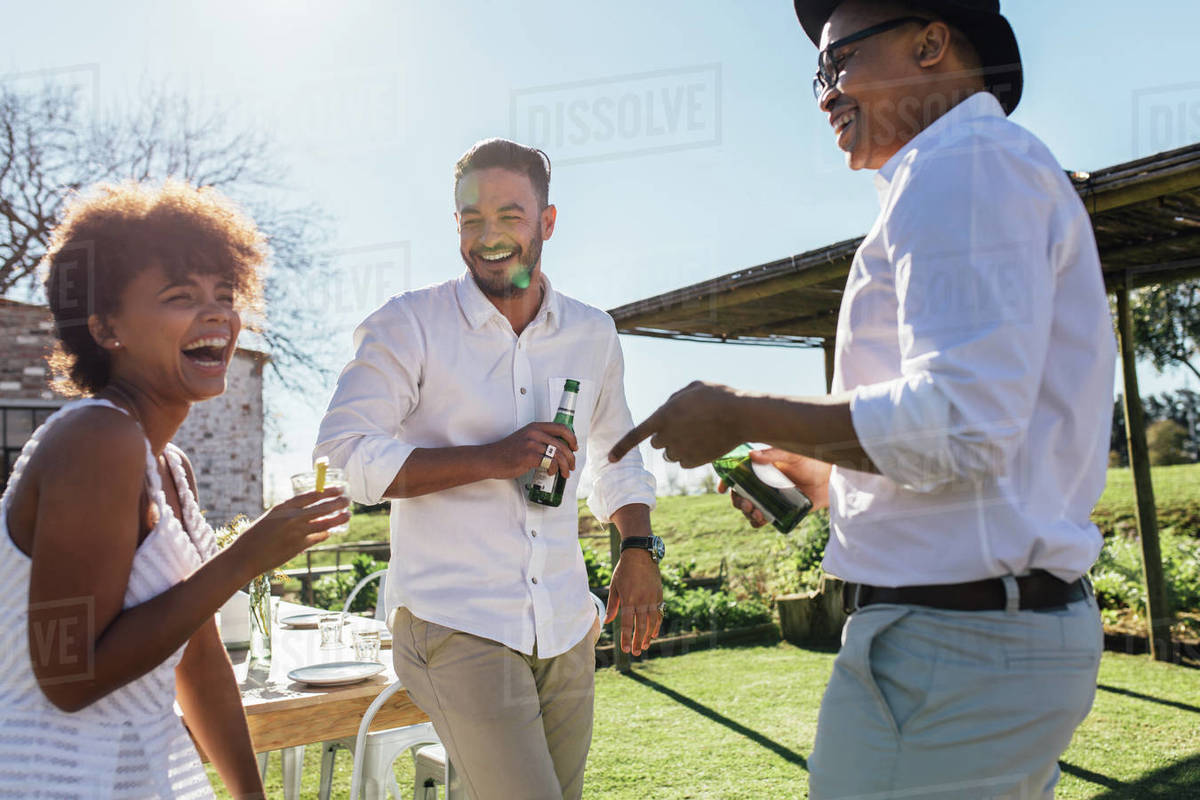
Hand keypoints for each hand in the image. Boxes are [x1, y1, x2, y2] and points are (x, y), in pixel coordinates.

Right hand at [231, 487, 349, 576]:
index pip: (311, 495)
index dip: (328, 491)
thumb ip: (289, 513)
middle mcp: (292, 518)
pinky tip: (329, 532)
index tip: (339, 488)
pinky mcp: (299, 547)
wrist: (245, 557)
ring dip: (339, 519)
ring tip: (348, 515)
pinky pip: (317, 538)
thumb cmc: (254, 536)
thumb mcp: (271, 518)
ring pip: (325, 524)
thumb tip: (308, 510)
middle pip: (322, 508)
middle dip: (338, 503)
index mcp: (283, 507)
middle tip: (348, 500)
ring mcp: (297, 533)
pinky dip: (325, 534)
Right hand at [485, 422, 577, 479]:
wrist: (490, 459)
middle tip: (572, 466)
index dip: (572, 438)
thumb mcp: (525, 438)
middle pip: (563, 444)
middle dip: (571, 457)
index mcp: (535, 427)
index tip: (574, 447)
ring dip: (565, 466)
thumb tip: (557, 449)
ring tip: (565, 473)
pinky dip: (554, 469)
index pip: (561, 428)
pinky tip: (550, 473)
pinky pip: (550, 462)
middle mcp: (535, 433)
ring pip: (559, 454)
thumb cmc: (507, 452)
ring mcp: (532, 444)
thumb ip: (539, 439)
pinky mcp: (529, 456)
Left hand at [604, 549, 662, 655]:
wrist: (640, 554)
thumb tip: (607, 622)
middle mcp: (642, 601)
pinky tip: (654, 634)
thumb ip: (612, 605)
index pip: (628, 624)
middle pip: (641, 627)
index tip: (626, 650)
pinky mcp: (659, 595)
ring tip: (644, 646)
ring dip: (648, 636)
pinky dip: (657, 625)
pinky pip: (659, 614)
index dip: (627, 638)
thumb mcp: (614, 586)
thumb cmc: (624, 570)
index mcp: (629, 599)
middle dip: (638, 641)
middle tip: (635, 653)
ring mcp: (652, 598)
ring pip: (651, 622)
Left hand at [609, 381, 742, 467]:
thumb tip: (668, 411)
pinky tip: (705, 442)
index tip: (610, 459)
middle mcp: (668, 436)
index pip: (636, 435)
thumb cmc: (718, 397)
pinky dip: (691, 454)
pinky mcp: (694, 461)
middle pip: (656, 442)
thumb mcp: (693, 388)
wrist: (742, 416)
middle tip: (685, 425)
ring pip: (670, 453)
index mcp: (664, 415)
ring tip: (699, 432)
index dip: (621, 447)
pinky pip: (684, 462)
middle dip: (665, 435)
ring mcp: (681, 450)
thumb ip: (674, 400)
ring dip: (678, 445)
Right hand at [720, 447, 830, 526]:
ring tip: (756, 512)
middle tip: (746, 503)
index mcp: (760, 468)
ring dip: (747, 513)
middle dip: (738, 501)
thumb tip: (751, 455)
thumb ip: (773, 454)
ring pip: (750, 508)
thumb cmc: (811, 461)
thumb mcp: (792, 454)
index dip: (726, 481)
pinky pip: (764, 519)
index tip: (722, 488)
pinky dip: (758, 522)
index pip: (737, 474)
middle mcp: (762, 484)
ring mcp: (770, 498)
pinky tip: (761, 520)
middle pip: (740, 494)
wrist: (830, 478)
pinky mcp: (780, 510)